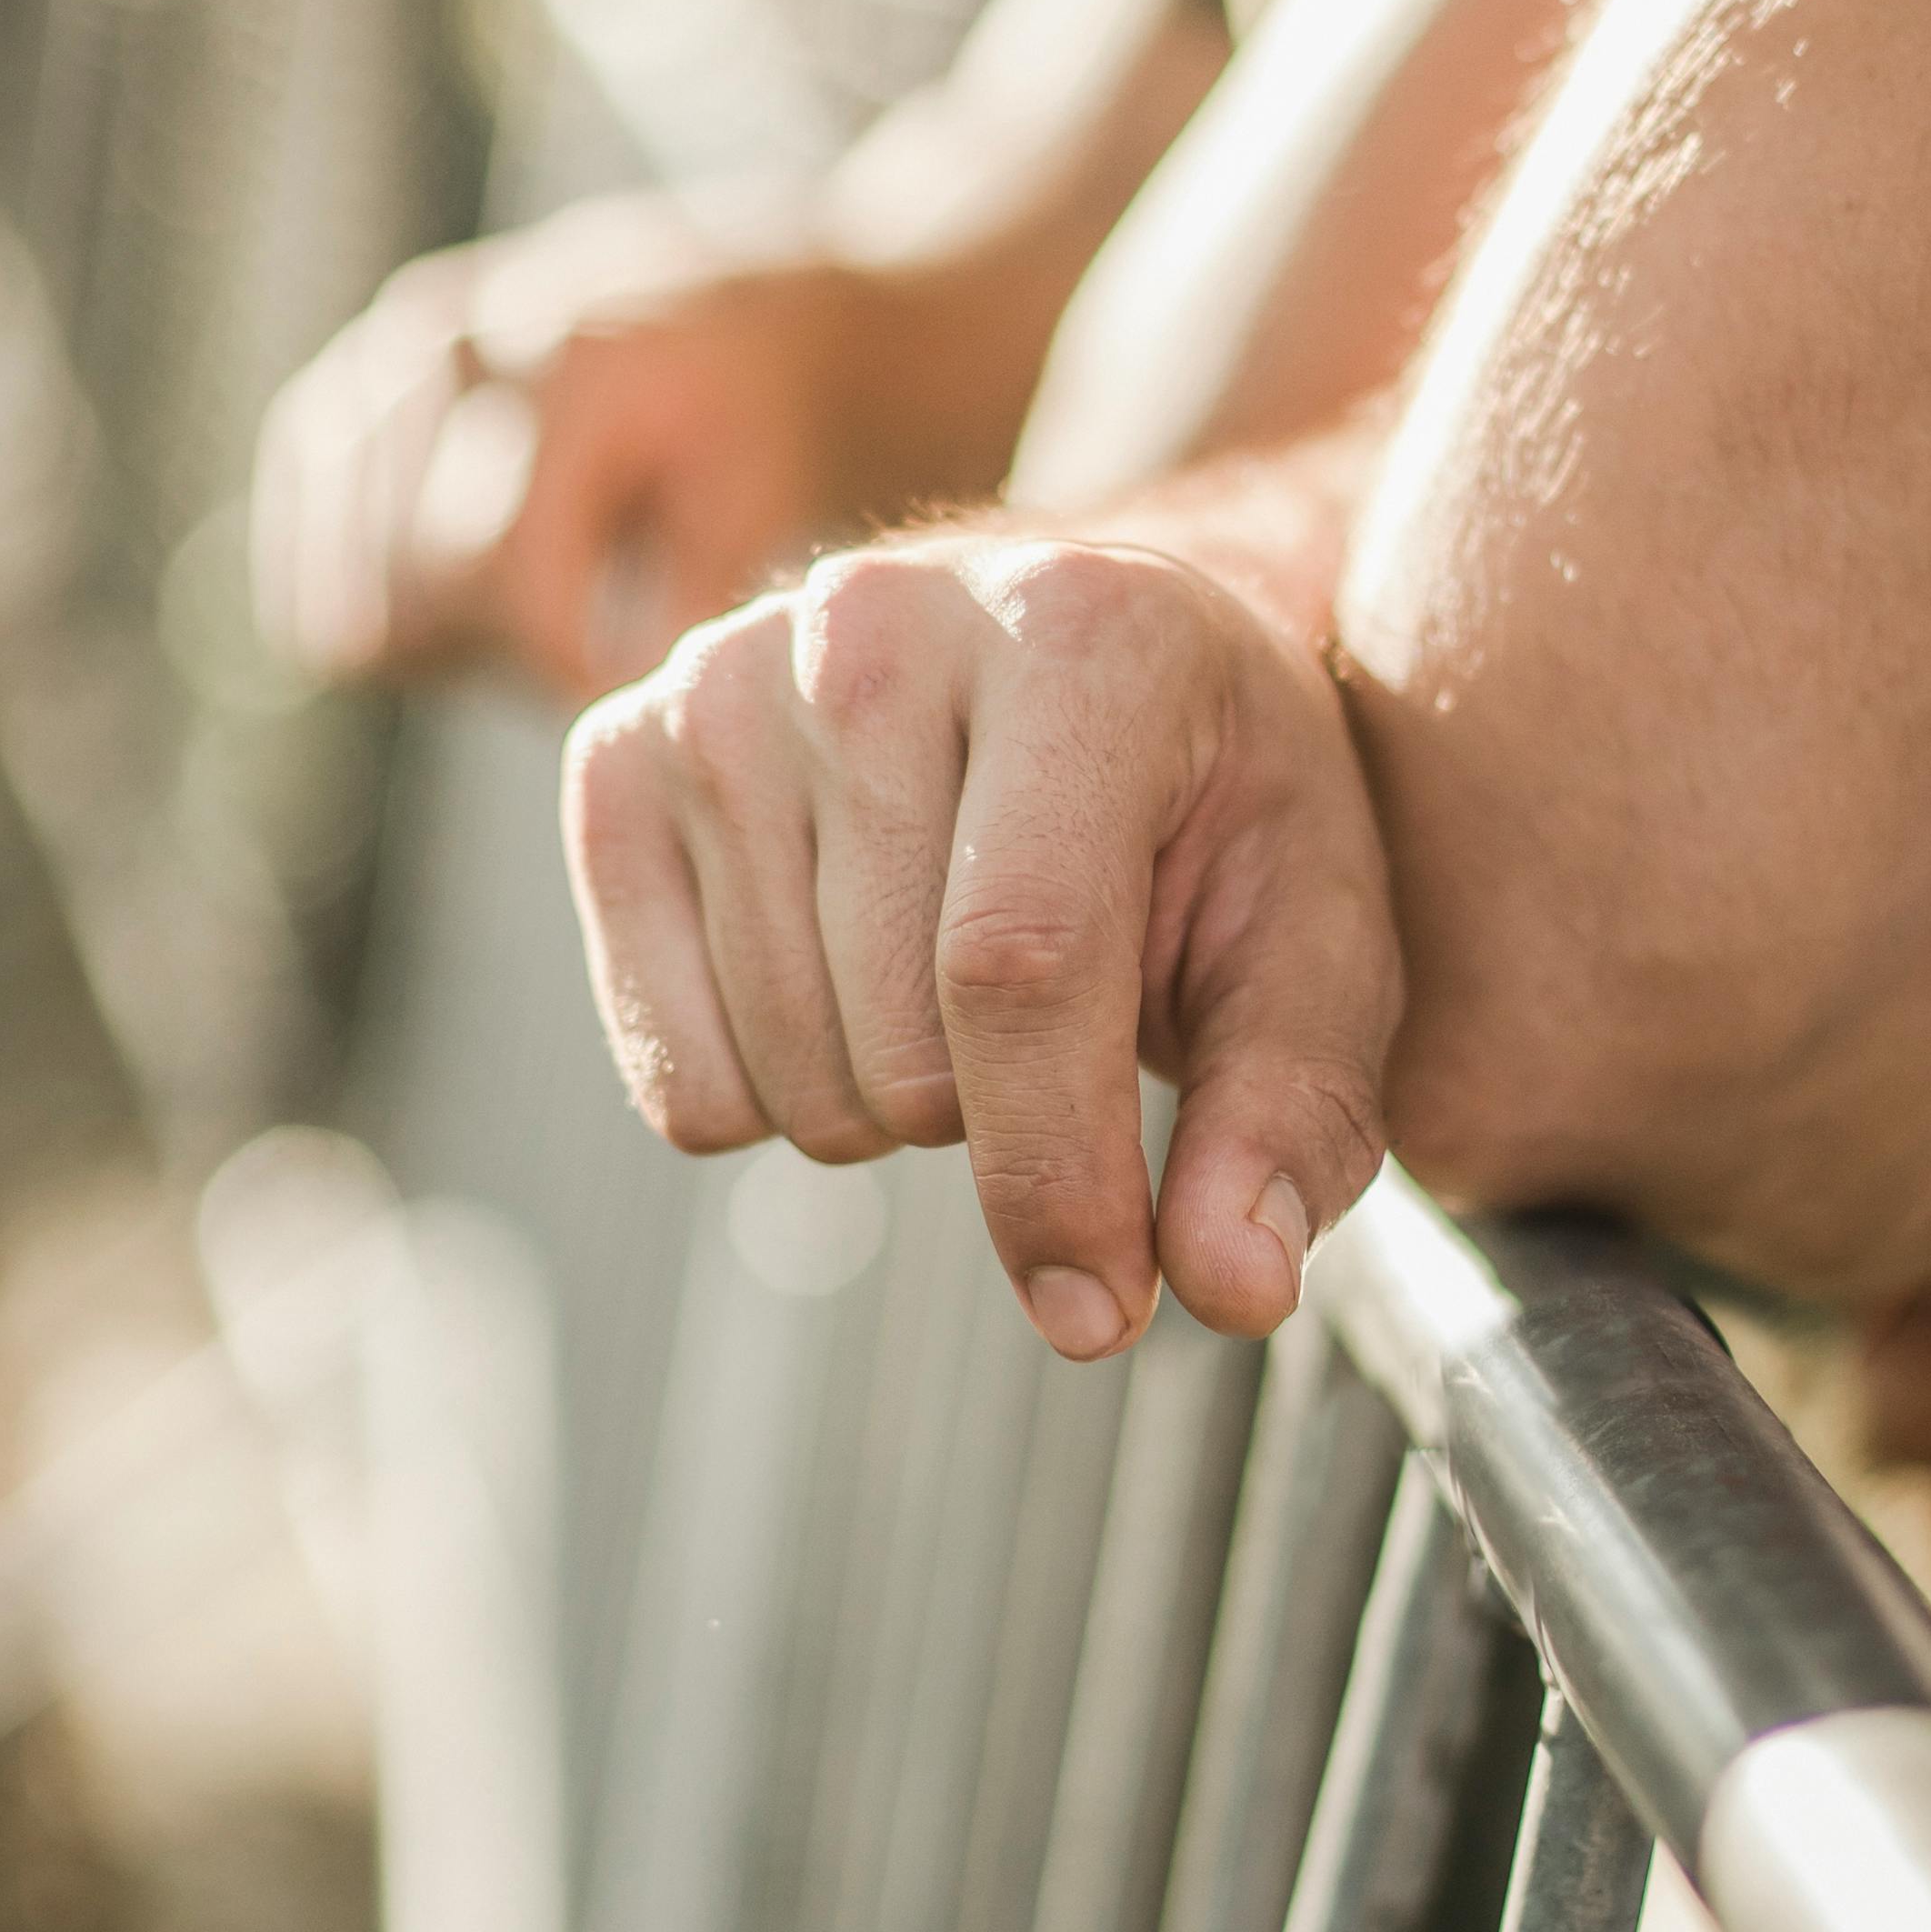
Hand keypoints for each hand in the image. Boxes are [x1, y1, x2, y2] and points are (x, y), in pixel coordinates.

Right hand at [251, 201, 852, 699]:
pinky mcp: (336, 406)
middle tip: (596, 639)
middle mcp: (452, 349)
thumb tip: (603, 704)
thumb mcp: (761, 509)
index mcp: (572, 371)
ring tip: (547, 605)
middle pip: (416, 604)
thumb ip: (688, 607)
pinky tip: (477, 593)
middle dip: (508, 657)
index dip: (567, 672)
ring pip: (355, 614)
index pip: (506, 579)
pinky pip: (309, 592)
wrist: (733, 314)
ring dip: (447, 644)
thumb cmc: (759, 427)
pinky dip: (391, 617)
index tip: (628, 693)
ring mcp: (378, 371)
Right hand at [562, 525, 1402, 1352]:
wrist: (1092, 660)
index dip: (1056, 1168)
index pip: (1019, 961)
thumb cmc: (1216, 805)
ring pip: (788, 1073)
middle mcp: (871, 624)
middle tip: (1064, 1029)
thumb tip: (1232, 1286)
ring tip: (960, 991)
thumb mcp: (1315, 941)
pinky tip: (848, 983)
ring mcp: (720, 682)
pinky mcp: (615, 757)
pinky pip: (678, 1077)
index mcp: (1076, 633)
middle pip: (899, 1043)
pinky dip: (775, 1098)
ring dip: (893, 1110)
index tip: (1102, 1307)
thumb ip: (1291, 1115)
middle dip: (1000, 1130)